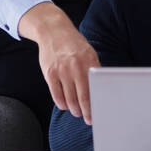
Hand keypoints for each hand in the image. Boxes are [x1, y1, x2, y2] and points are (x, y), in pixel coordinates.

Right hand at [18, 2, 100, 122]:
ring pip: (68, 99)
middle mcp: (75, 68)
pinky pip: (56, 94)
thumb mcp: (89, 53)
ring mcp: (61, 71)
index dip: (96, 104)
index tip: (100, 113)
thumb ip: (94, 69)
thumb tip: (100, 88)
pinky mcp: (49, 73)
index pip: (95, 89)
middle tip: (89, 119)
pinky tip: (65, 106)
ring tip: (77, 113)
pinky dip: (61, 103)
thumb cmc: (74, 45)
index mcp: (89, 63)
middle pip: (81, 97)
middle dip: (86, 111)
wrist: (53, 31)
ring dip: (74, 109)